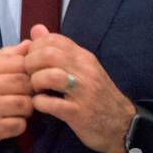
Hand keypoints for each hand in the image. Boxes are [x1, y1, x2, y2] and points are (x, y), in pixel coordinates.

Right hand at [0, 40, 33, 152]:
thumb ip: (5, 57)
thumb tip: (30, 43)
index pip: (20, 62)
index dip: (31, 72)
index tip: (29, 80)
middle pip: (26, 83)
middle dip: (31, 91)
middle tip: (25, 97)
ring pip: (26, 104)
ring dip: (27, 110)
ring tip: (17, 111)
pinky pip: (19, 125)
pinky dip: (19, 126)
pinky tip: (9, 123)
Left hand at [23, 25, 134, 152]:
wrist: (122, 124)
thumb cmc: (97, 96)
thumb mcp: (82, 68)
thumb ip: (59, 50)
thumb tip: (36, 29)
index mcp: (85, 58)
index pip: (53, 39)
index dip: (35, 48)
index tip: (33, 61)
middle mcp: (86, 71)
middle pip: (48, 54)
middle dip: (30, 64)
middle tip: (31, 76)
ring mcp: (83, 92)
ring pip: (48, 76)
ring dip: (35, 83)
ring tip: (37, 90)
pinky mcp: (79, 113)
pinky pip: (50, 104)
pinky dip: (39, 104)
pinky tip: (42, 105)